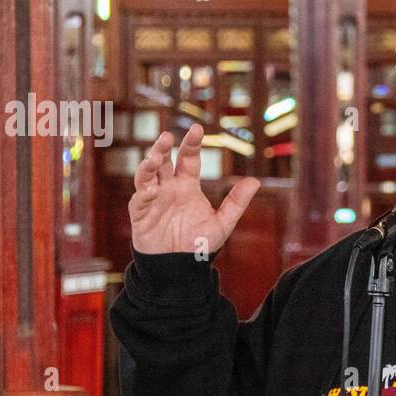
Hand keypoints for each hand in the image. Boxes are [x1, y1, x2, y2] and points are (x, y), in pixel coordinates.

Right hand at [128, 124, 260, 254]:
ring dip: (148, 164)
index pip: (188, 158)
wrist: (179, 267)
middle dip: (163, 147)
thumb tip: (255, 181)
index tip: (197, 128)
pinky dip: (145, 192)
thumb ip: (236, 203)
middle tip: (167, 136)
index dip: (192, 143)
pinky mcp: (141, 213)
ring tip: (155, 157)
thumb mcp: (222, 223)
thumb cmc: (198, 244)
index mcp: (187, 185)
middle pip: (163, 160)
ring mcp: (153, 198)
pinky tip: (153, 189)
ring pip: (146, 174)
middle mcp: (168, 187)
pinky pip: (140, 199)